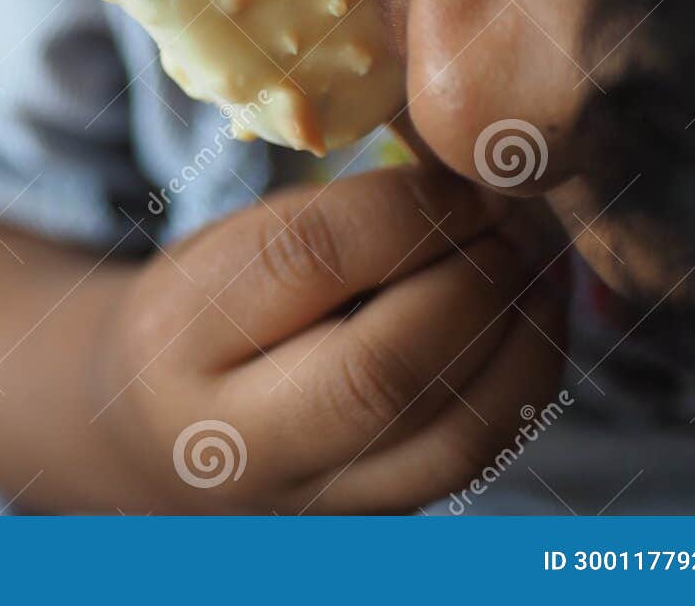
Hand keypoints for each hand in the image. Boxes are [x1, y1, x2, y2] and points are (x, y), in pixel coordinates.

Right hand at [91, 164, 566, 512]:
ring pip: (452, 439)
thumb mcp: (229, 243)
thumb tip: (470, 172)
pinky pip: (473, 462)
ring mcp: (308, 501)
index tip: (464, 176)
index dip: (414, 208)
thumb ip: (332, 217)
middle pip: (385, 373)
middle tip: (514, 220)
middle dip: (477, 280)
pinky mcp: (370, 523)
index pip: (309, 260)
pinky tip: (530, 319)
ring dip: (523, 336)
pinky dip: (524, 384)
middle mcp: (234, 440)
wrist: (159, 432)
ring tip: (536, 264)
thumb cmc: (203, 312)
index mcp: (179, 335)